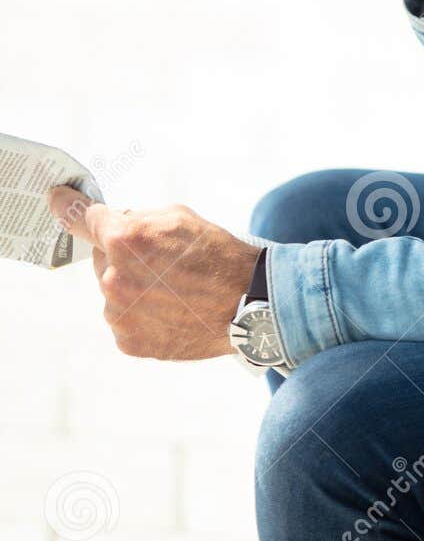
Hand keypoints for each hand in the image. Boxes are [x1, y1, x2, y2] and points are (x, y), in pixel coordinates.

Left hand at [48, 186, 259, 359]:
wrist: (250, 304)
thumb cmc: (219, 255)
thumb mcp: (179, 217)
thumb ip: (137, 218)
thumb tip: (113, 224)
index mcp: (124, 240)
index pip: (81, 218)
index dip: (66, 205)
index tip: (56, 199)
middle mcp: (114, 278)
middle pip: (104, 259)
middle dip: (125, 257)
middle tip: (165, 263)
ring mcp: (119, 314)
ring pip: (114, 292)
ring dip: (134, 288)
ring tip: (175, 292)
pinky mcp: (129, 341)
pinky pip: (125, 320)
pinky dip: (143, 315)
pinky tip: (172, 311)